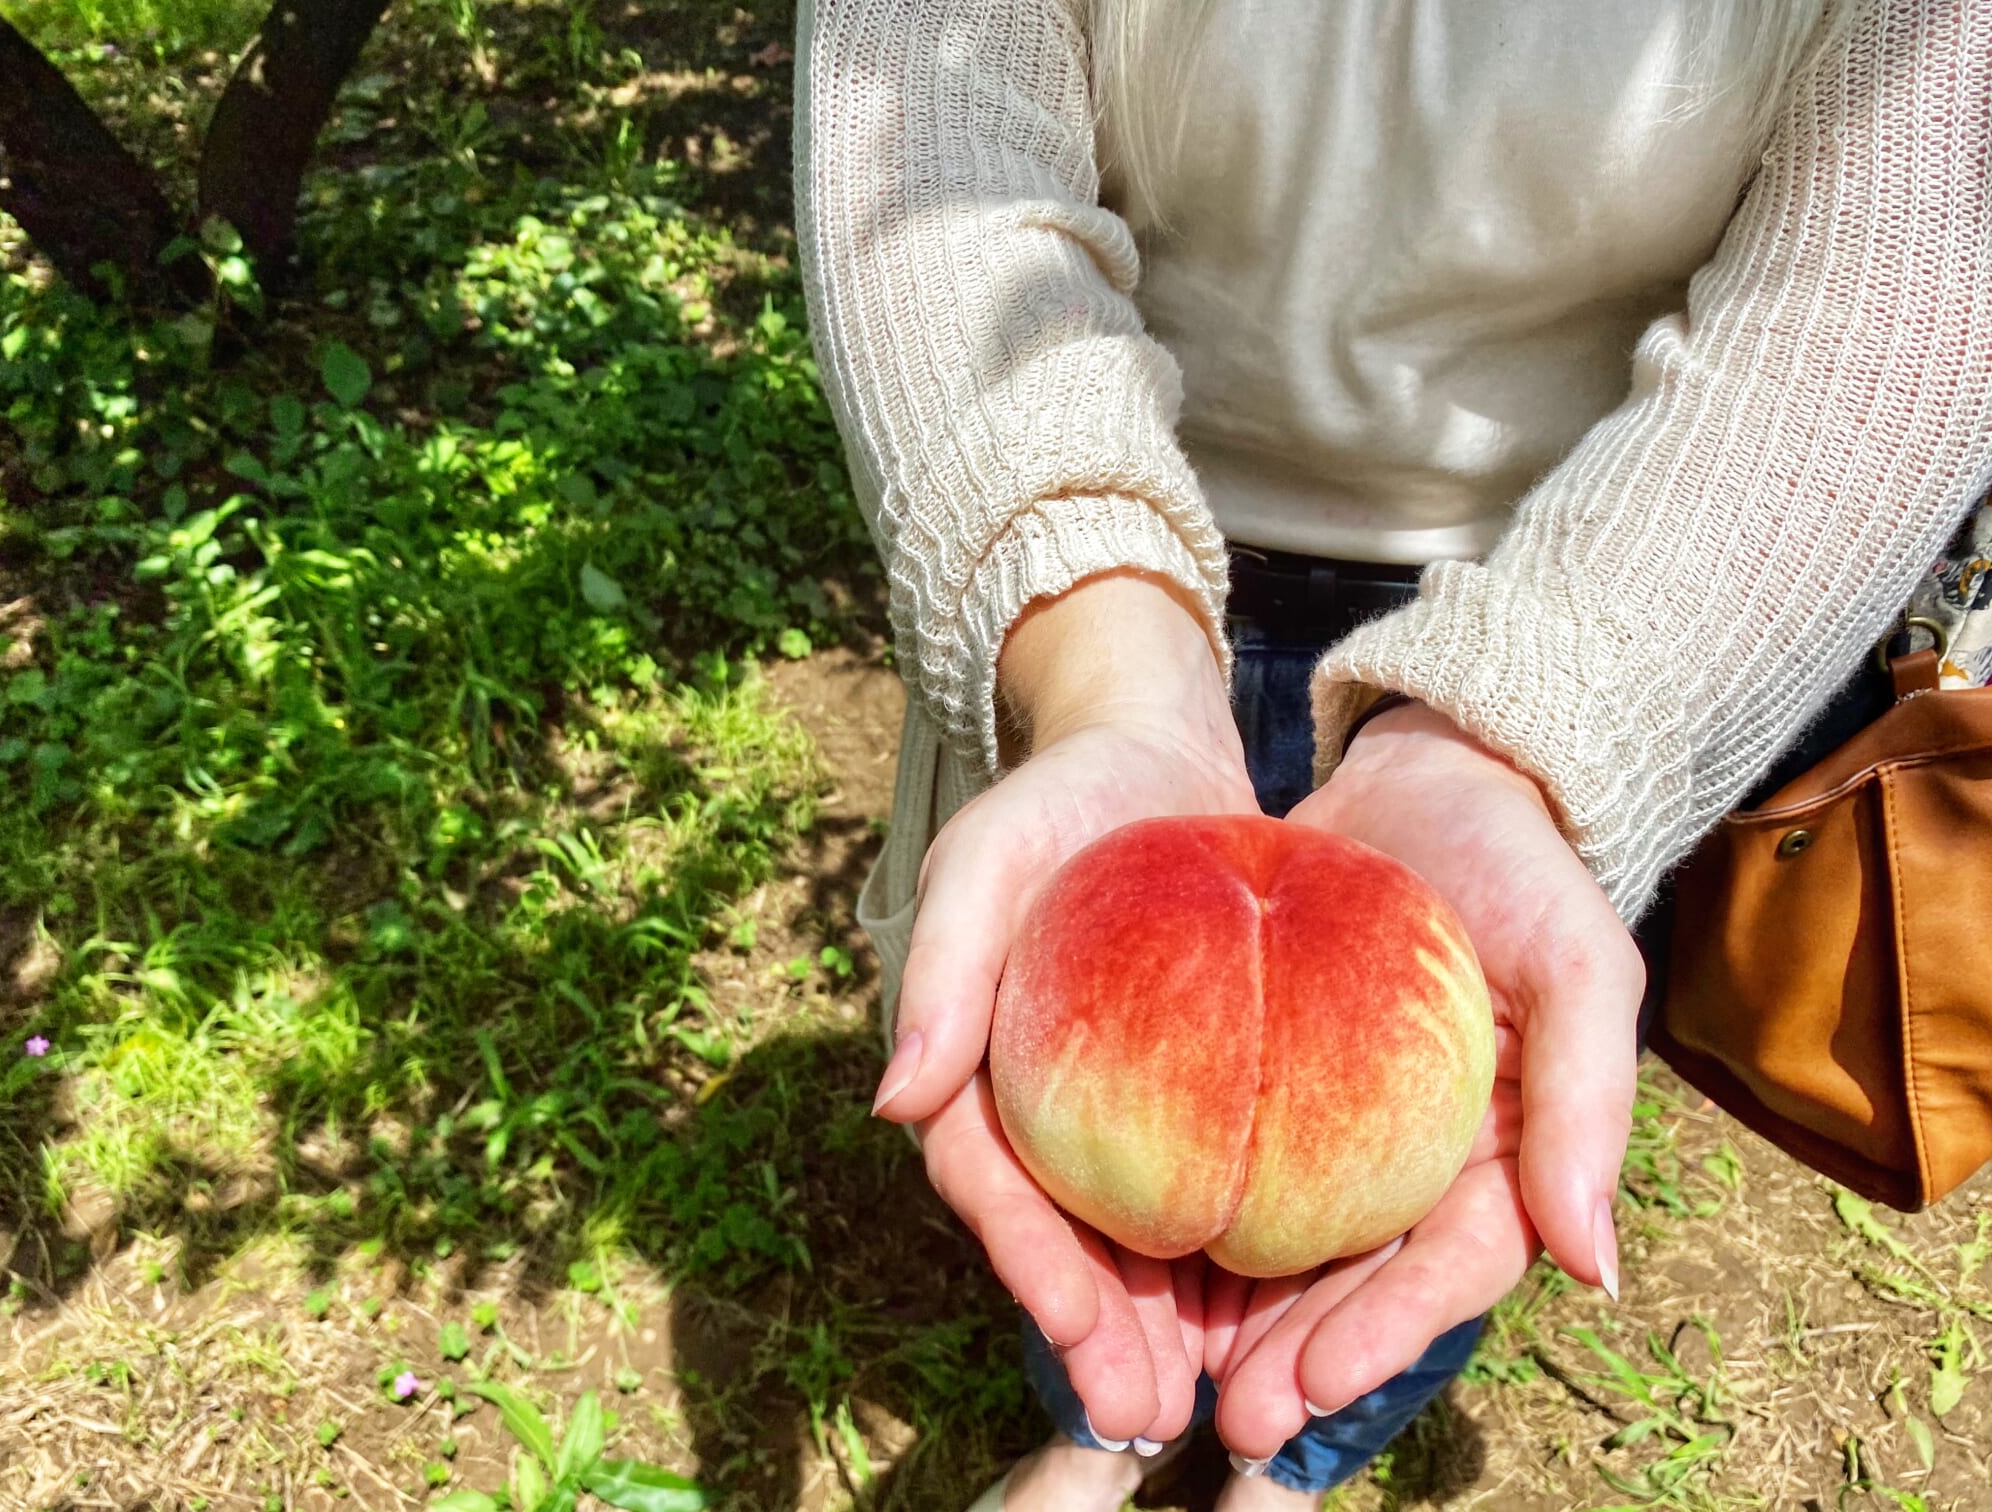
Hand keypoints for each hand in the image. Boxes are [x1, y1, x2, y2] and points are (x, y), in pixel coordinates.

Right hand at [874, 572, 1254, 1445]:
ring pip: (1134, 1232)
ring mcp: (1114, 1105)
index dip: (1027, 1263)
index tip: (1080, 1332)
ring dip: (1162, 1322)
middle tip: (1147, 1416)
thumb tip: (892, 1101)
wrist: (1149, 752)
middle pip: (1063, 1237)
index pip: (990, 1182)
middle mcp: (1039, 1104)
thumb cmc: (1056, 798)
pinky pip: (1206, 1177)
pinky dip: (1230, 1249)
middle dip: (1098, 1335)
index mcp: (973, 1068)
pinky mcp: (1188, 1088)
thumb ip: (940, 966)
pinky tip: (1277, 1309)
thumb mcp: (988, 857)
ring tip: (1212, 1403)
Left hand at [1206, 701, 1645, 1457]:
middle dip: (1297, 1359)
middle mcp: (1422, 1161)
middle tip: (1223, 1418)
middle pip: (1359, 1282)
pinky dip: (1193, 1219)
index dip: (1383, 1335)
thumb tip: (1594, 1273)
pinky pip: (1232, 1162)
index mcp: (1505, 1156)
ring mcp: (1347, 1126)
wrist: (1427, 778)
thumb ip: (1588, 1104)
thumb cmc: (1520, 867)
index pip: (1448, 1271)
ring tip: (1169, 1376)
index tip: (1307, 1385)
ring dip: (1238, 1319)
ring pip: (1290, 1246)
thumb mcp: (1578, 963)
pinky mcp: (1276, 1080)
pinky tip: (1134, 1263)